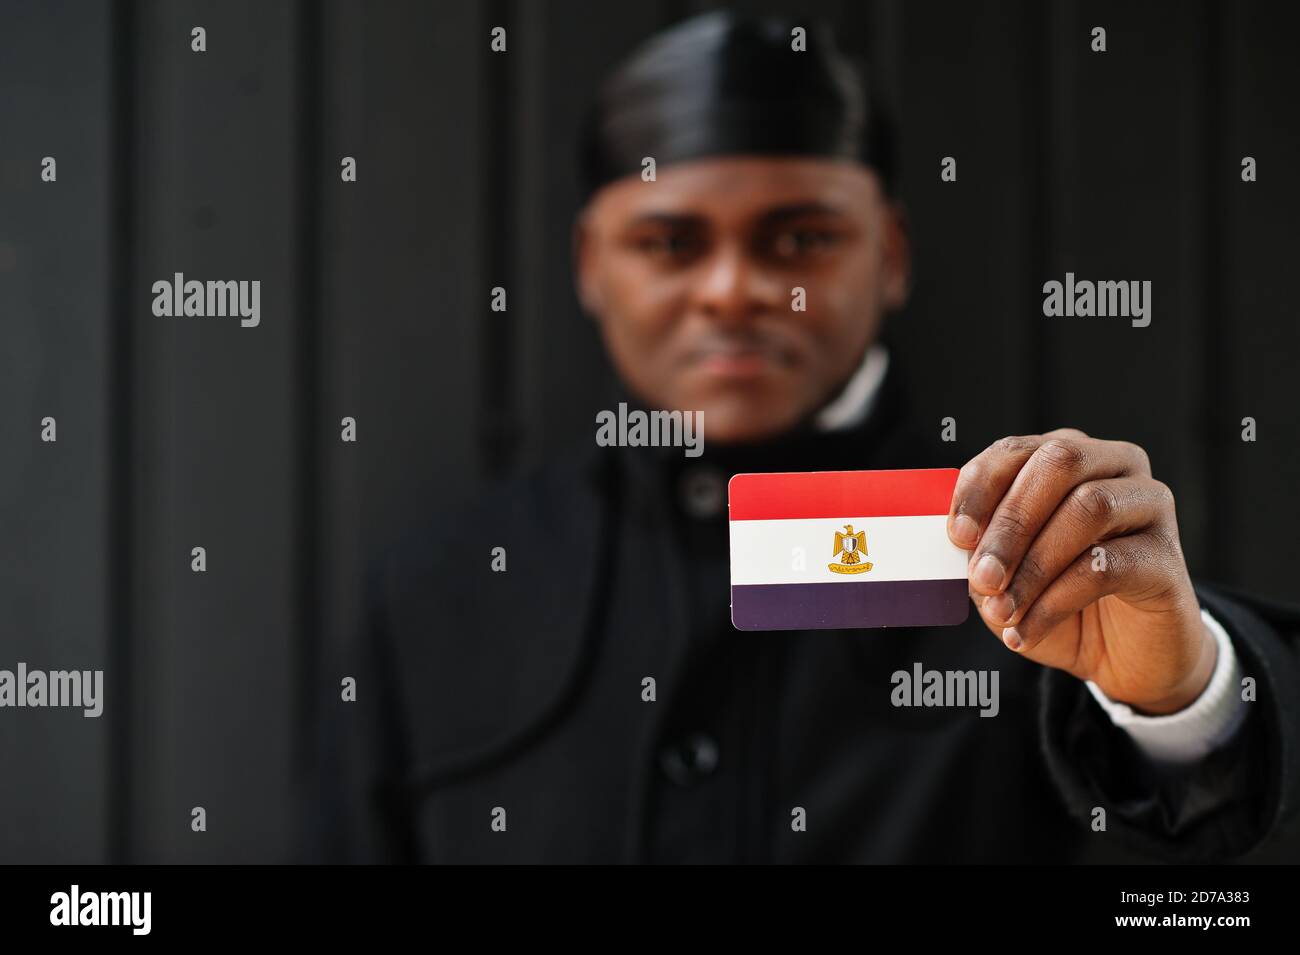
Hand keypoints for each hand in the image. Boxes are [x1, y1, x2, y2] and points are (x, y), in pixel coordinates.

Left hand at [947, 429, 1216, 714]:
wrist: (1123, 658)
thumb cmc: (1057, 602)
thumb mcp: (1006, 574)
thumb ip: (983, 549)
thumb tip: (963, 541)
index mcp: (1068, 458)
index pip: (1017, 450)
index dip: (981, 487)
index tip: (957, 536)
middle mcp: (1115, 467)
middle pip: (1060, 465)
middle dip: (1011, 523)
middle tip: (981, 578)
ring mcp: (1150, 506)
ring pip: (1090, 508)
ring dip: (1034, 565)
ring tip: (1002, 611)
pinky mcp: (1168, 556)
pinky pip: (1108, 564)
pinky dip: (1056, 600)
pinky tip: (1027, 630)